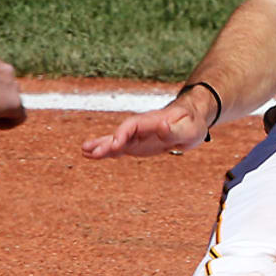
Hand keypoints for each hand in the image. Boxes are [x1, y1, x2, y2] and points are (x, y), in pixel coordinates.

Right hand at [81, 95, 209, 158]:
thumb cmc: (191, 124)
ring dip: (101, 146)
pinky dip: (107, 151)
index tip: (114, 145)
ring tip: (84, 152)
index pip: (133, 126)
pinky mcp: (137, 144)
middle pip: (120, 133)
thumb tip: (162, 126)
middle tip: (88, 152)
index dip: (122, 134)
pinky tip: (91, 155)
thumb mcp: (188, 128)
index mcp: (152, 121)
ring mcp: (138, 136)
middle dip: (105, 143)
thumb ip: (174, 130)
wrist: (191, 120)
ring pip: (117, 140)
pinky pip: (120, 147)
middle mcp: (141, 127)